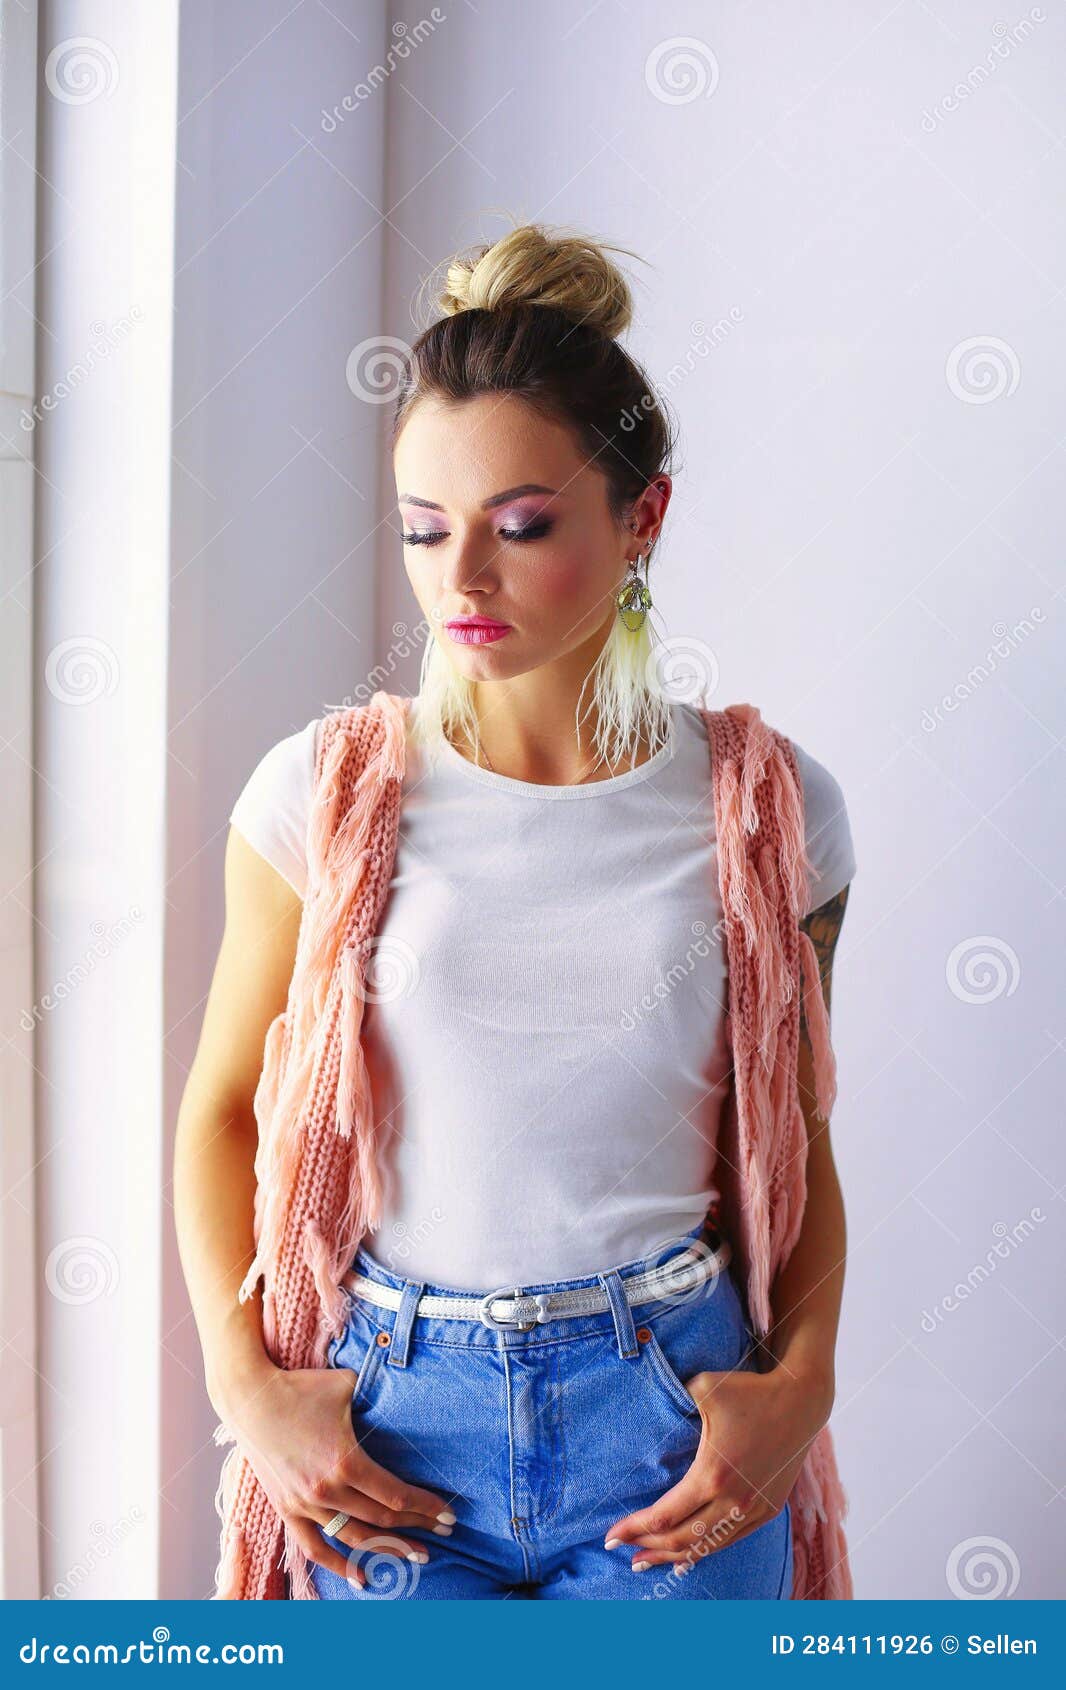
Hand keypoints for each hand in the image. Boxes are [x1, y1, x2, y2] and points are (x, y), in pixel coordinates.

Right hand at [223, 1360, 455, 1587]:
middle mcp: (326, 1489)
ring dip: (389, 1549)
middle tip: (445, 1531)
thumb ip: (377, 1398)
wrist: (251, 1398)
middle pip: (382, 1518)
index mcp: (345, 1461)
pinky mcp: (287, 1509)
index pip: (395, 1495)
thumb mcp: (347, 1384)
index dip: (426, 1506)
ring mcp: (304, 1503)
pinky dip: (338, 1565)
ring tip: (418, 1555)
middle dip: (418, 1526)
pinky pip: (314, 1547)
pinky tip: (362, 1578)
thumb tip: (405, 1397)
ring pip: (354, 1536)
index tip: (450, 1513)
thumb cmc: (303, 1387)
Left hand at [603, 1364, 831, 1574]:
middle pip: (680, 1539)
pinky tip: (687, 1555)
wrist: (800, 1399)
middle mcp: (733, 1501)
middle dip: (647, 1548)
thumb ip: (672, 1399)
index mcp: (712, 1476)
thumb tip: (647, 1404)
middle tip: (620, 1551)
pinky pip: (730, 1539)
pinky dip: (705, 1551)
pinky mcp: (768, 1510)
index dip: (634, 1529)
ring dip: (674, 1556)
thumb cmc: (748, 1390)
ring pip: (706, 1547)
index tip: (610, 1535)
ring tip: (647, 1561)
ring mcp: (753, 1510)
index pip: (663, 1516)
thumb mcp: (702, 1387)